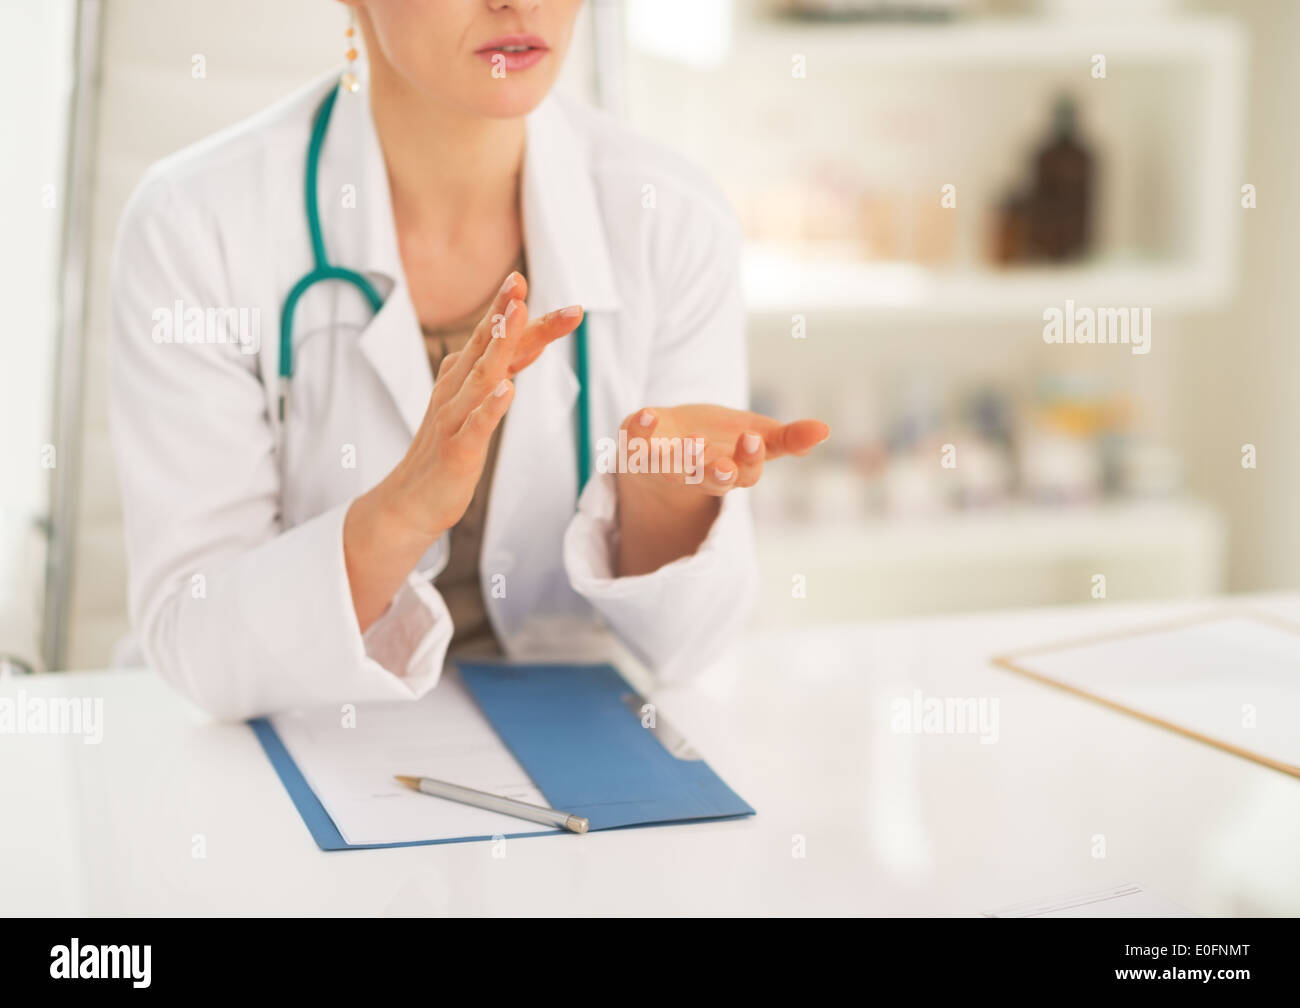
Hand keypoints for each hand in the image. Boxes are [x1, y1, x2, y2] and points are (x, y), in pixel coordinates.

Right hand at [344, 271, 581, 629]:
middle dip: (507, 314)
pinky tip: (509, 390)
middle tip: (521, 281)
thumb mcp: (478, 403)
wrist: (409, 503)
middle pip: (486, 347)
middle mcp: (456, 391)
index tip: (521, 277)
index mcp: (463, 378)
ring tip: (516, 315)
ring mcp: (454, 420)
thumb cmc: (448, 449)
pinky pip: (476, 427)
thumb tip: (530, 338)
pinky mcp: (457, 452)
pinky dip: (492, 408)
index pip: (490, 338)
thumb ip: (502, 370)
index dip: (507, 309)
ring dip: (500, 345)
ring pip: (481, 378)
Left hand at [612, 403, 828, 575]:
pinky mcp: (638, 449)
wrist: (662, 451)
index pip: (745, 473)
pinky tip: (647, 414)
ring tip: (687, 444)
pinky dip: (639, 430)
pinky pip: (635, 441)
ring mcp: (665, 464)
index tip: (753, 441)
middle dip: (717, 474)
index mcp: (730, 470)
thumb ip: (789, 438)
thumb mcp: (758, 437)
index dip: (749, 460)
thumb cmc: (718, 443)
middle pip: (710, 480)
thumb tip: (825, 429)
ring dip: (678, 459)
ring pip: (671, 467)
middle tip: (724, 467)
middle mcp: (697, 473)